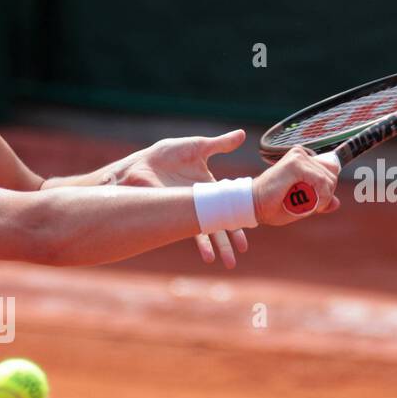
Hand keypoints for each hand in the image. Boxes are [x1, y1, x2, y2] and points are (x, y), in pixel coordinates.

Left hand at [115, 131, 250, 268]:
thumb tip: (242, 134)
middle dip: (232, 240)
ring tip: (227, 263)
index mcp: (209, 187)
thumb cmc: (167, 155)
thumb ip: (219, 144)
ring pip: (208, 232)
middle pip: (221, 222)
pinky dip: (201, 245)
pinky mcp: (176, 217)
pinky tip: (208, 257)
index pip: (231, 203)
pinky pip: (191, 233)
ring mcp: (189, 211)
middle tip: (242, 253)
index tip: (254, 224)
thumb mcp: (197, 147)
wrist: (142, 165)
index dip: (241, 215)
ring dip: (219, 248)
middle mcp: (201, 202)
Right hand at [251, 145, 341, 225]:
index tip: (313, 201)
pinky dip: (317, 197)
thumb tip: (337, 203)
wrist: (252, 205)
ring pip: (328, 180)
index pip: (331, 170)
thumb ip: (319, 201)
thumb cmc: (273, 206)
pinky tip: (302, 201)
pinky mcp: (296, 163)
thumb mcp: (302, 205)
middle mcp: (301, 154)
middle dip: (324, 195)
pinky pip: (321, 182)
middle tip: (304, 204)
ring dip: (319, 198)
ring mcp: (299, 156)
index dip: (327, 190)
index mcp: (302, 160)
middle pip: (332, 175)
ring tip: (299, 203)